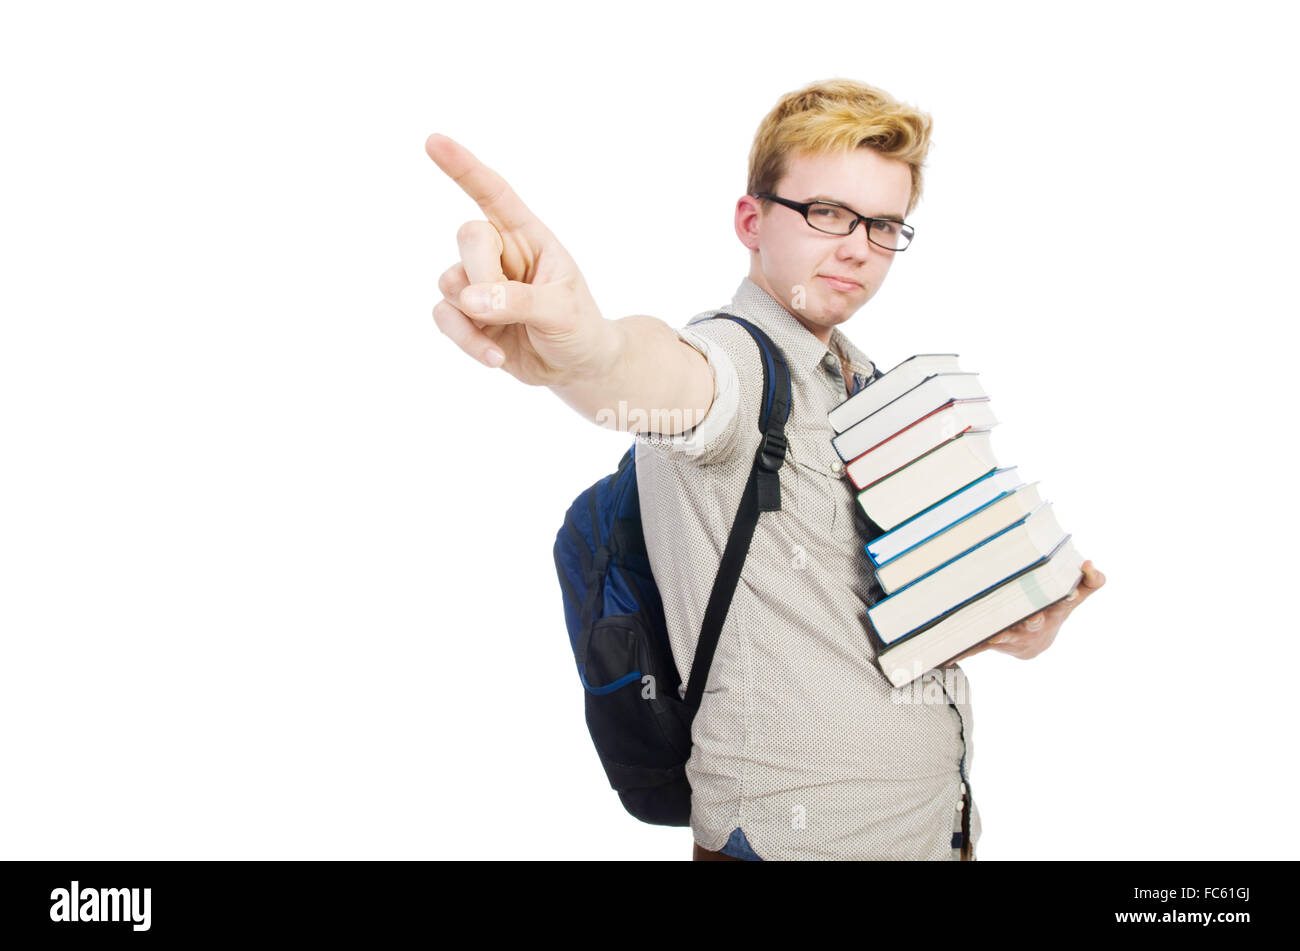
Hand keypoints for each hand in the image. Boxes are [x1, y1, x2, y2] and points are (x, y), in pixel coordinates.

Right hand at [425, 133, 613, 385]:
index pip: (493, 193)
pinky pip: (445, 317)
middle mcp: (499, 253)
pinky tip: (495, 358)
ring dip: (476, 316)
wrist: (574, 368)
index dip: (463, 167)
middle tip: (514, 302)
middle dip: (486, 273)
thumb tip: (468, 298)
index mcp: (528, 236)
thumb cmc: (578, 326)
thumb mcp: (561, 311)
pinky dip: (466, 341)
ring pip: (450, 283)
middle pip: (468, 236)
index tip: (433, 141)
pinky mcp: (465, 314)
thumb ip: (518, 300)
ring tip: (508, 334)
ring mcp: (478, 283)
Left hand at [943, 559, 1105, 665]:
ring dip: (999, 638)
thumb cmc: (1055, 610)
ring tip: (994, 637)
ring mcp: (1013, 637)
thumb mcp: (1077, 595)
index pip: (1061, 606)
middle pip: (1033, 625)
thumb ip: (1092, 581)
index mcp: (1053, 613)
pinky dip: (964, 652)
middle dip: (1032, 622)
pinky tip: (946, 659)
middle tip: (1031, 619)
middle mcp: (1033, 627)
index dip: (1064, 601)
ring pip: (1004, 638)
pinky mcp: (992, 642)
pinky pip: (977, 647)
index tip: (1062, 598)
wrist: (1037, 643)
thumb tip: (1090, 564)